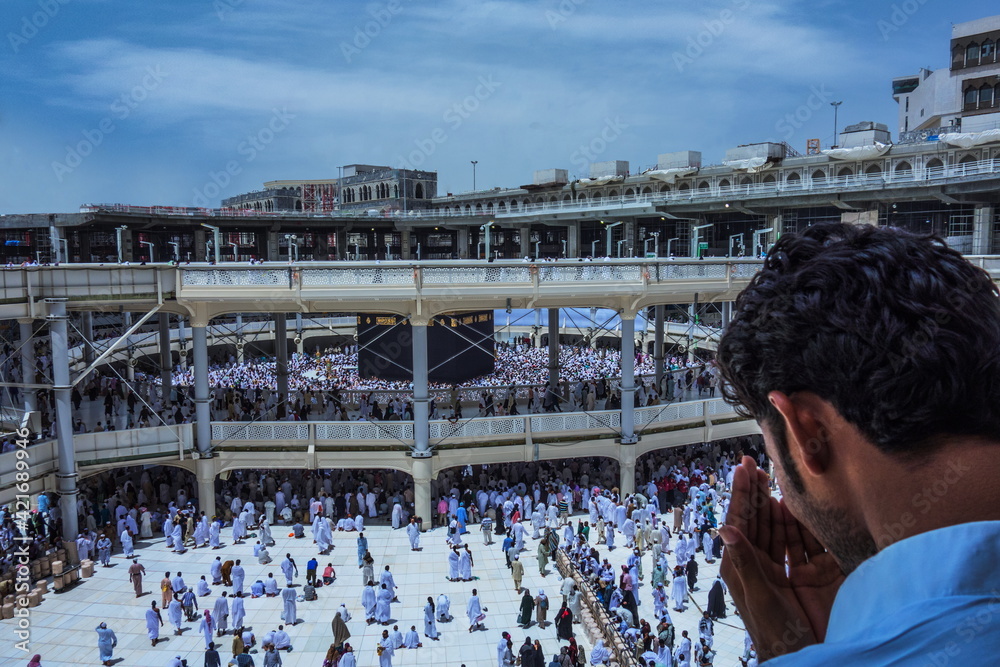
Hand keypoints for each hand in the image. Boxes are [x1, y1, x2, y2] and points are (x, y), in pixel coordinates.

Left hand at [719, 456, 844, 660]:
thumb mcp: (759, 597)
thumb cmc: (776, 634)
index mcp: (744, 566)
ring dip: (775, 503)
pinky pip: (805, 541)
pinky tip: (796, 506)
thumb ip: (745, 562)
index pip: (741, 522)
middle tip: (754, 463)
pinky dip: (801, 523)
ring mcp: (787, 568)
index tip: (743, 468)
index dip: (742, 494)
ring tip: (772, 476)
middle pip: (758, 519)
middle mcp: (762, 563)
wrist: (809, 657)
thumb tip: (726, 528)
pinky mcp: (812, 574)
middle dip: (755, 491)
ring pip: (780, 527)